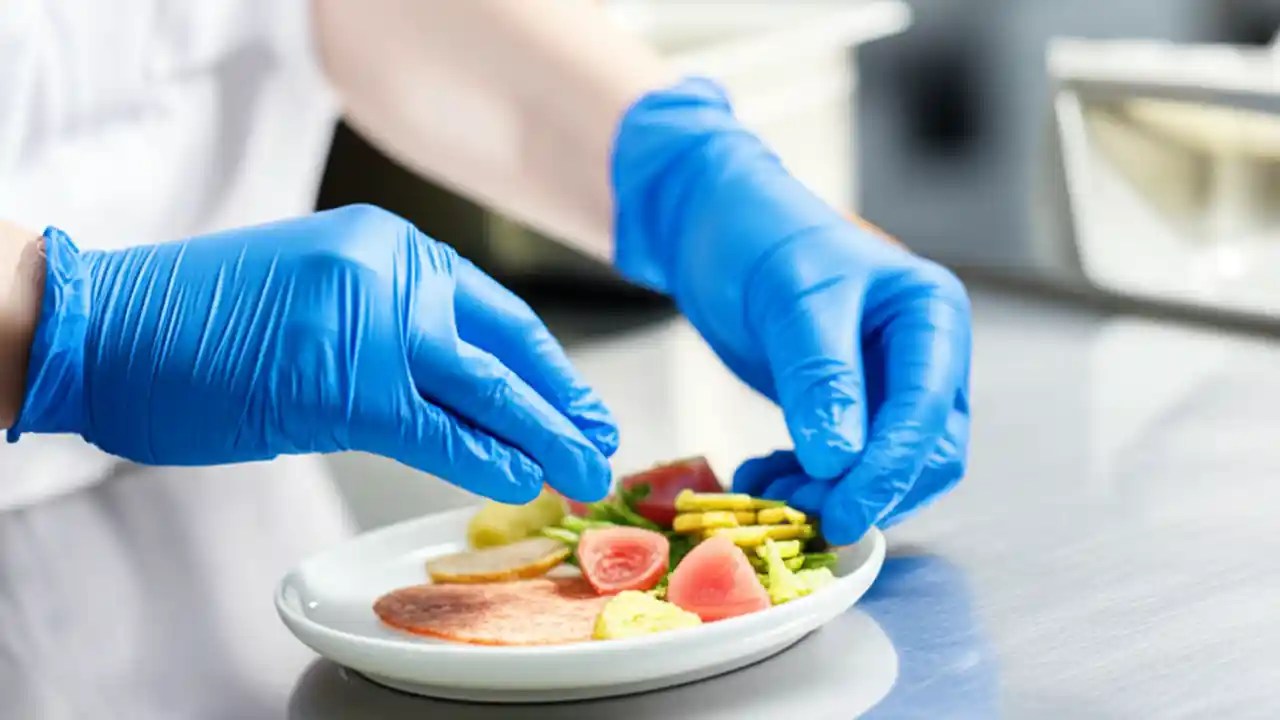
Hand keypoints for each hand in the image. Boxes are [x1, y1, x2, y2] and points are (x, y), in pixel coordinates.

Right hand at [8, 205, 615, 502]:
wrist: (105, 325)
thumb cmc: (197, 321)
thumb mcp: (315, 300)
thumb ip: (386, 332)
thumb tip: (450, 394)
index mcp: (388, 248)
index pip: (493, 313)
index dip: (544, 368)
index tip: (579, 404)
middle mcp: (391, 271)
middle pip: (502, 350)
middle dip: (559, 405)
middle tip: (601, 444)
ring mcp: (371, 321)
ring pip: (484, 389)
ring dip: (542, 437)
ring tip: (582, 473)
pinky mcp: (345, 380)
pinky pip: (437, 427)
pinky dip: (484, 458)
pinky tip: (522, 479)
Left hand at [613, 79, 970, 542]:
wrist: (711, 222)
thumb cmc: (757, 237)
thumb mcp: (790, 298)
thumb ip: (820, 376)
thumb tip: (840, 461)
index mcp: (930, 315)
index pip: (928, 414)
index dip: (889, 472)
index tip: (842, 514)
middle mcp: (923, 356)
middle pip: (923, 455)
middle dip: (862, 491)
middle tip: (792, 509)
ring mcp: (887, 384)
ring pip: (883, 470)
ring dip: (830, 495)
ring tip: (764, 492)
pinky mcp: (849, 406)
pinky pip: (844, 466)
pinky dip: (807, 482)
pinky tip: (761, 475)